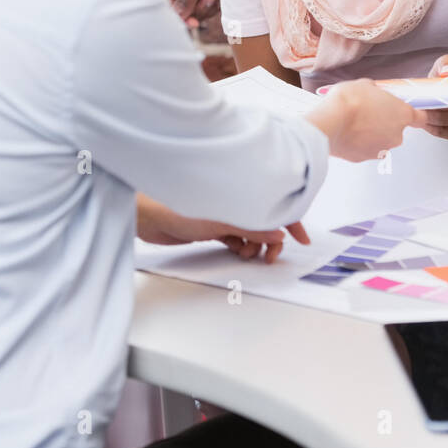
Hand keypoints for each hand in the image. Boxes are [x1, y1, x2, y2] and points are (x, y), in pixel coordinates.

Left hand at [136, 195, 308, 263]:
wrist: (144, 213)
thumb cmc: (175, 206)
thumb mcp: (220, 220)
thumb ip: (252, 227)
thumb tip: (279, 234)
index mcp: (240, 190)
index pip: (275, 203)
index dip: (292, 220)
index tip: (303, 238)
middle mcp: (234, 199)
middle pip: (265, 219)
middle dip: (272, 239)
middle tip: (270, 258)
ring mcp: (223, 212)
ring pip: (251, 230)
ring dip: (255, 244)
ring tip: (248, 255)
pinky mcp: (212, 225)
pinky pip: (236, 236)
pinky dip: (241, 246)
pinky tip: (239, 252)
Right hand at [309, 80, 425, 162]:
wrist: (329, 123)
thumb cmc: (348, 103)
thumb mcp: (365, 84)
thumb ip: (376, 91)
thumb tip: (372, 92)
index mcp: (402, 114)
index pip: (421, 118)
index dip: (415, 114)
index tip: (410, 112)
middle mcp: (396, 135)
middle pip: (397, 129)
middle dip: (386, 121)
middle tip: (370, 111)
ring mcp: (381, 149)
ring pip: (381, 140)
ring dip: (372, 133)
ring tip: (355, 122)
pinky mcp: (364, 158)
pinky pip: (366, 148)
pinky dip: (359, 143)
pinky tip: (348, 132)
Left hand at [423, 53, 447, 142]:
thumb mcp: (446, 64)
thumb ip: (447, 63)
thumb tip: (447, 72)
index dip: (440, 92)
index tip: (427, 92)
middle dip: (429, 105)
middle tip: (416, 102)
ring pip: (444, 121)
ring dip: (427, 116)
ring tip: (417, 110)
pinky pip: (446, 133)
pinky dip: (431, 127)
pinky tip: (425, 120)